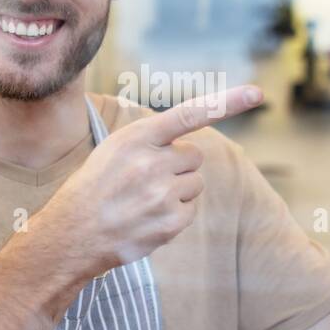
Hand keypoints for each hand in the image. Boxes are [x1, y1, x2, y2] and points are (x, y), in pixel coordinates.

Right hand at [40, 86, 263, 275]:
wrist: (72, 235)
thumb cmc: (95, 188)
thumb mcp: (114, 151)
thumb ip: (151, 142)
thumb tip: (191, 148)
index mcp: (136, 137)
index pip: (188, 114)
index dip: (226, 103)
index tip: (256, 94)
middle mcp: (151, 162)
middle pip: (194, 156)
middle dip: (179, 166)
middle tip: (147, 181)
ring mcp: (162, 193)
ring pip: (195, 183)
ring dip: (178, 191)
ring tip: (143, 201)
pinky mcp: (171, 221)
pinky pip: (191, 209)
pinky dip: (175, 215)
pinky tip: (148, 219)